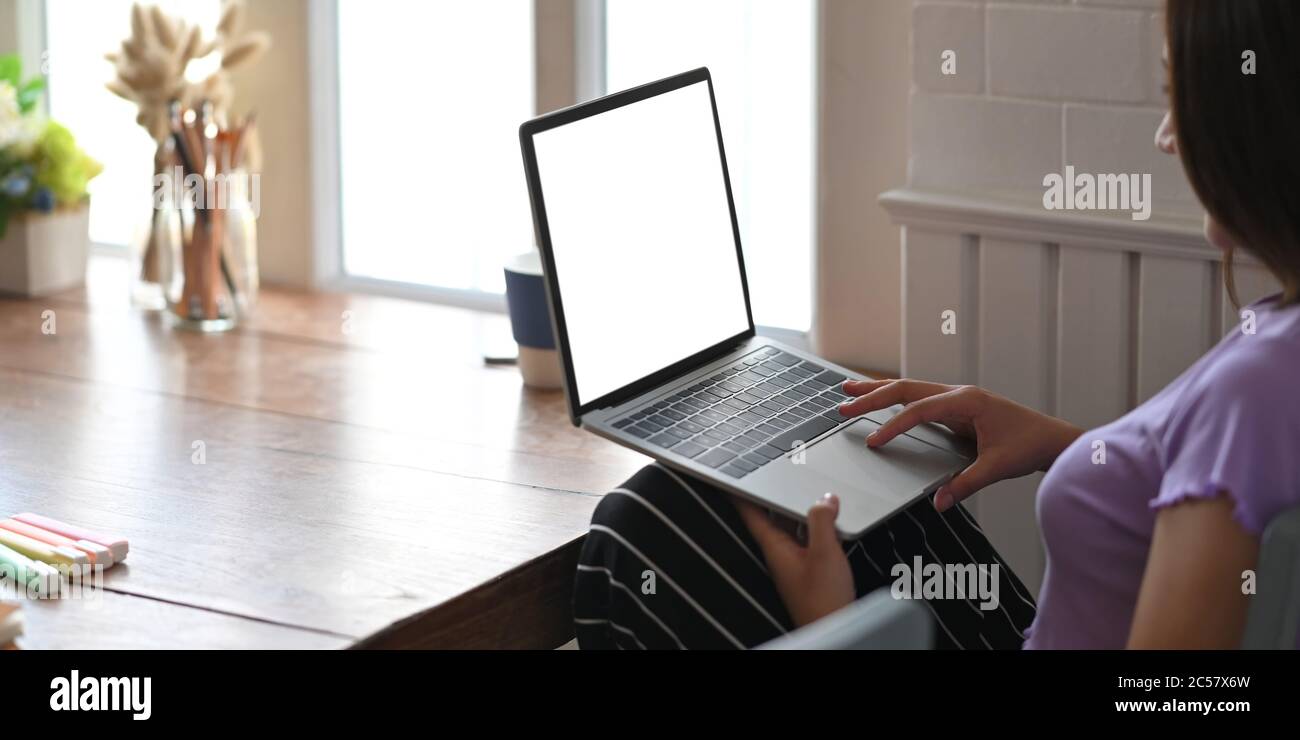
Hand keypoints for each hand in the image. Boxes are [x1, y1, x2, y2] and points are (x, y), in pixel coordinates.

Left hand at [736, 493, 854, 627]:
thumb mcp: (824, 552)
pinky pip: (808, 539)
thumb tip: (823, 499)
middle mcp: (781, 553)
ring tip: (807, 490)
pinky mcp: (810, 569)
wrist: (833, 626)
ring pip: (794, 528)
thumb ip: (822, 522)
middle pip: (774, 517)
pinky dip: (816, 527)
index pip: (751, 514)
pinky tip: (829, 522)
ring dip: (800, 511)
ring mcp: (795, 562)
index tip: (733, 480)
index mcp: (775, 547)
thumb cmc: (822, 600)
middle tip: (775, 475)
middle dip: (776, 496)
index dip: (741, 494)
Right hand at [838, 379, 1082, 511]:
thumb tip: (938, 501)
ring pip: (909, 389)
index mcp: (966, 401)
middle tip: (843, 403)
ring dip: (879, 390)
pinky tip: (879, 401)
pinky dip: (894, 399)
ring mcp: (955, 398)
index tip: (873, 442)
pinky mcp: (955, 408)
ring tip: (849, 390)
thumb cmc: (1029, 445)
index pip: (919, 410)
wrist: (1052, 439)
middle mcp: (958, 393)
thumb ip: (966, 483)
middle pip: (906, 388)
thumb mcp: (997, 467)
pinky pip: (917, 399)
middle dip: (872, 396)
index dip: (893, 426)